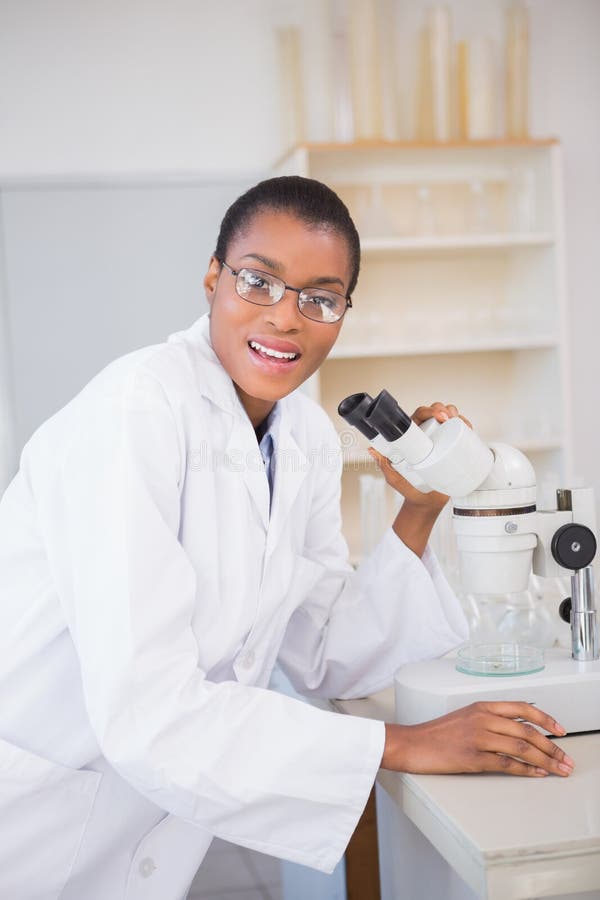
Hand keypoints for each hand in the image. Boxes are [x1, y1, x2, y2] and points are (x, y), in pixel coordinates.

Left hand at [368, 401, 470, 509]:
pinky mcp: (454, 449)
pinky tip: (468, 428)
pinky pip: (462, 434)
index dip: (428, 411)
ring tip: (460, 423)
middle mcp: (428, 435)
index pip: (419, 416)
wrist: (426, 504)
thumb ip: (383, 465)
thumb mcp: (394, 477)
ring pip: (451, 419)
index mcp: (412, 436)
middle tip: (448, 419)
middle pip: (437, 412)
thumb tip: (371, 450)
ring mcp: (442, 441)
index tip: (438, 416)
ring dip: (457, 415)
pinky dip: (467, 427)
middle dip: (445, 409)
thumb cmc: (407, 488)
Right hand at [382, 702, 574, 777]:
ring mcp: (478, 738)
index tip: (560, 731)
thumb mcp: (465, 717)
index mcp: (482, 706)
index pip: (522, 709)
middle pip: (527, 731)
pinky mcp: (472, 758)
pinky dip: (526, 770)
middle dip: (551, 747)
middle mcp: (482, 719)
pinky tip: (536, 774)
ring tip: (558, 769)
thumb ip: (490, 719)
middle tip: (565, 759)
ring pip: (521, 748)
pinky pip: (506, 764)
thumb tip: (519, 729)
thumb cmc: (436, 733)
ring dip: (545, 761)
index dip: (546, 720)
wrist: (411, 743)